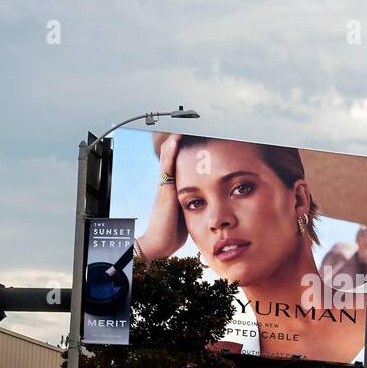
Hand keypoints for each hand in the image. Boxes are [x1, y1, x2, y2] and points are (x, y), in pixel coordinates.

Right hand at [136, 133, 186, 259]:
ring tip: (183, 123)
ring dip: (175, 140)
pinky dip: (171, 152)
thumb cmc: (172, 233)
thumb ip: (193, 204)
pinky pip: (167, 167)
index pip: (177, 163)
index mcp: (172, 189)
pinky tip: (176, 139)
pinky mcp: (164, 190)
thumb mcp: (186, 214)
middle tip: (189, 123)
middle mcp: (167, 184)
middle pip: (171, 155)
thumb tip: (208, 201)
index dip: (184, 149)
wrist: (159, 244)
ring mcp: (164, 186)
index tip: (195, 135)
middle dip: (179, 140)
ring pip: (168, 156)